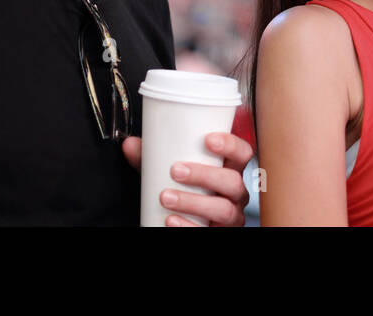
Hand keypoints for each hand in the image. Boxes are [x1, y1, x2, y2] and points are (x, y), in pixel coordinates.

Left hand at [122, 132, 254, 226]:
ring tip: (167, 197)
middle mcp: (236, 193)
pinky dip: (188, 226)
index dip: (231, 144)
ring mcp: (231, 216)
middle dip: (204, 175)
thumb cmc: (184, 189)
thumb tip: (130, 144)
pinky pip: (210, 232)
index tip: (208, 139)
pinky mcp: (220, 232)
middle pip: (232, 182)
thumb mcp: (170, 172)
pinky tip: (171, 220)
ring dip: (194, 202)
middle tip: (176, 170)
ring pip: (223, 209)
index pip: (243, 153)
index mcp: (230, 170)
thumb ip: (152, 157)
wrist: (178, 219)